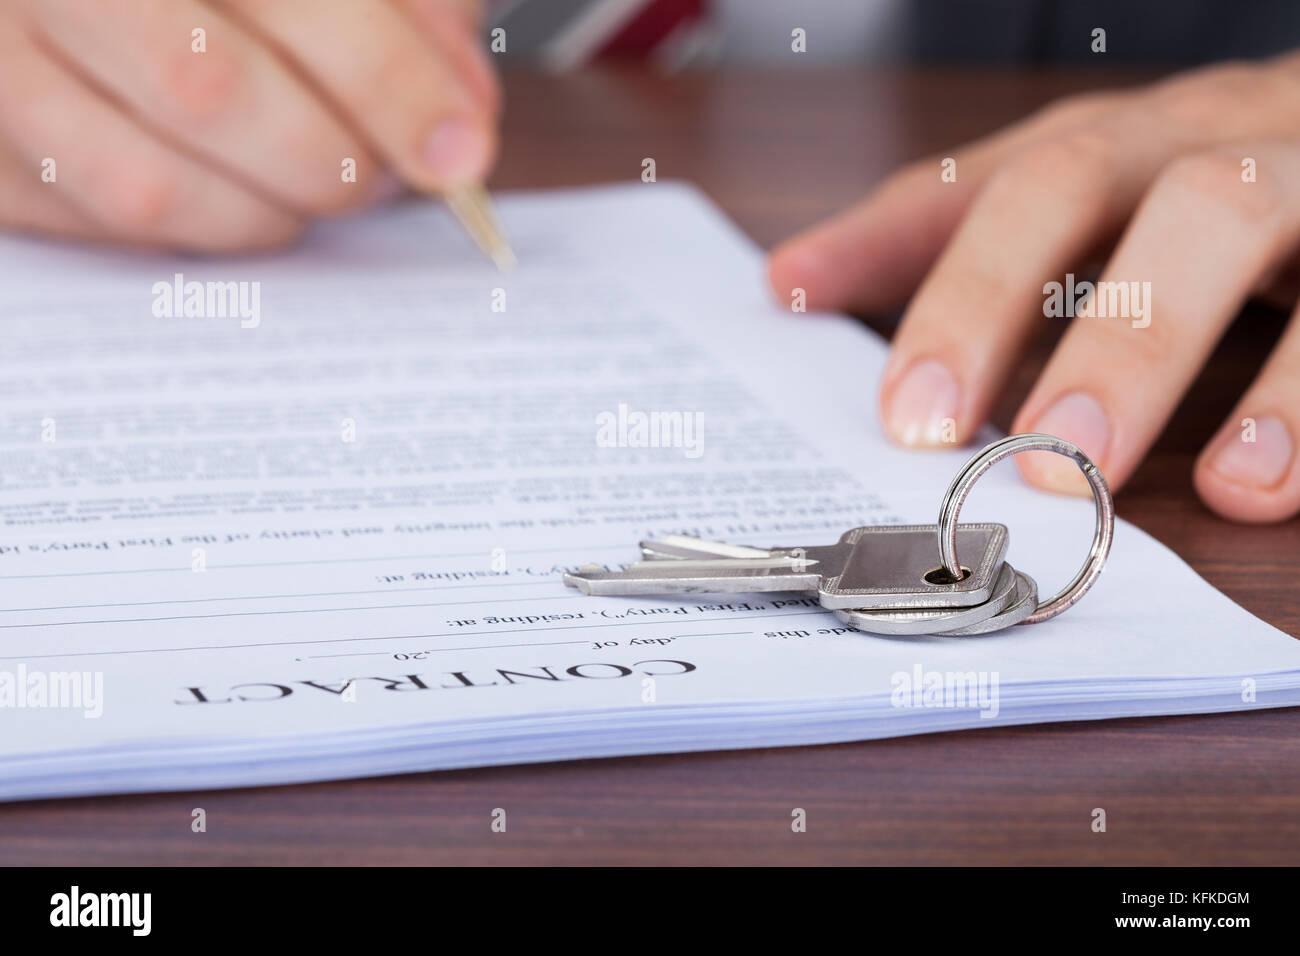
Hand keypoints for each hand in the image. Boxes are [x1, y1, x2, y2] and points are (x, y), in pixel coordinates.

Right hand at [0, 0, 497, 250]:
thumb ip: (405, 10)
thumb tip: (460, 122)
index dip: (387, 80)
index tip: (459, 150)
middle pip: (208, 93)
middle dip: (330, 161)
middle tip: (377, 173)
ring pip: (146, 188)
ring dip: (265, 215)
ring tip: (308, 184)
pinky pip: (97, 229)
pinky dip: (193, 228)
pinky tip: (226, 185)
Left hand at [769, 54, 1299, 522]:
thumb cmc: (1215, 200)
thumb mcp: (1085, 209)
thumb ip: (944, 243)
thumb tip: (789, 280)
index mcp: (1120, 142)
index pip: (997, 183)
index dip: (931, 281)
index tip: (869, 383)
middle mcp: (1204, 138)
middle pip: (1083, 178)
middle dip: (996, 297)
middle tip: (941, 431)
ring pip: (1226, 218)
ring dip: (1144, 348)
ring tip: (1082, 465)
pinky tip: (1256, 482)